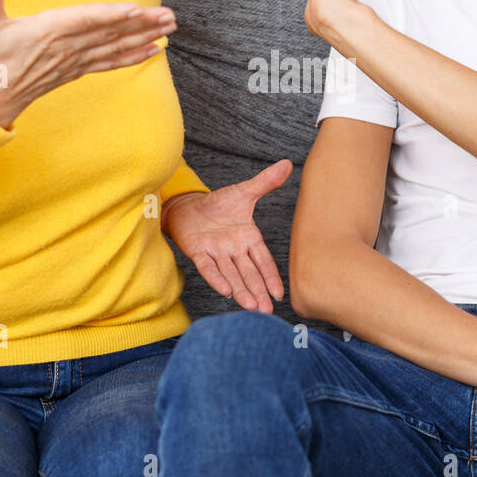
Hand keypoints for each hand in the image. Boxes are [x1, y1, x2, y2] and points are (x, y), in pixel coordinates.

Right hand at [0, 0, 175, 128]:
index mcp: (48, 31)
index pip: (86, 20)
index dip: (111, 14)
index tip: (136, 9)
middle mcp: (68, 47)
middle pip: (111, 32)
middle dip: (143, 23)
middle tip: (171, 16)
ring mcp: (76, 60)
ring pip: (116, 46)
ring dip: (145, 37)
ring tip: (170, 28)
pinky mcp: (78, 69)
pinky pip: (111, 62)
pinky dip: (133, 56)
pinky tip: (154, 51)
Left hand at [164, 160, 293, 312]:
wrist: (187, 206)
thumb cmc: (217, 204)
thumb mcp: (243, 192)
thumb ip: (265, 183)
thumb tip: (288, 164)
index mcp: (248, 239)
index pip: (263, 260)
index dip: (271, 276)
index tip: (280, 294)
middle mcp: (234, 251)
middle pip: (249, 274)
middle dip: (259, 292)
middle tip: (267, 312)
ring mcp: (216, 253)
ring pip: (232, 275)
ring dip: (242, 291)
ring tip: (252, 307)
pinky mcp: (198, 252)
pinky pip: (208, 267)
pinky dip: (217, 279)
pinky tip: (226, 291)